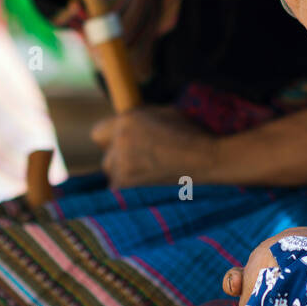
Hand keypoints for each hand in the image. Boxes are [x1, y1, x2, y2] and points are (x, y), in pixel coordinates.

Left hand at [93, 105, 215, 188]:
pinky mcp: (128, 186)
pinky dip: (131, 193)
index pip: (98, 134)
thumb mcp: (165, 112)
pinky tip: (150, 188)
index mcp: (127, 120)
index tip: (122, 146)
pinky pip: (119, 192)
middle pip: (106, 157)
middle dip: (120, 160)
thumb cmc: (193, 135)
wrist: (208, 159)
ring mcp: (122, 165)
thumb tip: (129, 123)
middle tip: (143, 164)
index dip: (111, 140)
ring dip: (126, 176)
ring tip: (153, 175)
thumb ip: (140, 118)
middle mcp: (119, 141)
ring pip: (114, 175)